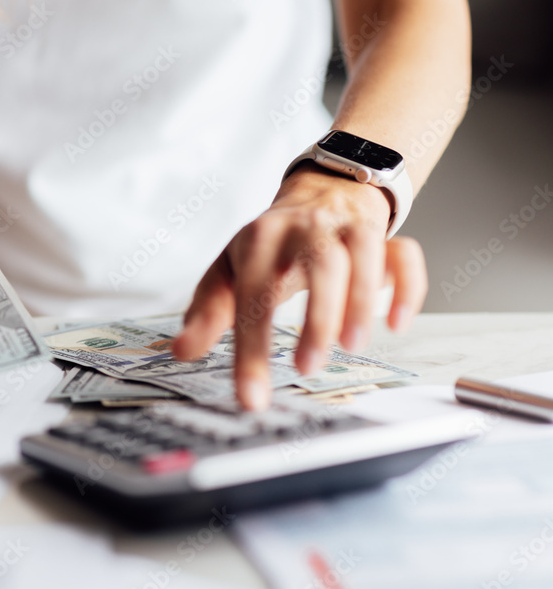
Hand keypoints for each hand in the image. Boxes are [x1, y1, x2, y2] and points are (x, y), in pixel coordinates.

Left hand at [171, 162, 426, 409]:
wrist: (318, 192)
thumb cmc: (270, 243)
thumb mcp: (229, 270)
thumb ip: (208, 311)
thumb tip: (180, 351)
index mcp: (260, 240)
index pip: (253, 296)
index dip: (250, 350)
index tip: (252, 397)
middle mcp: (306, 229)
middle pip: (319, 265)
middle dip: (316, 318)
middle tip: (308, 367)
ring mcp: (347, 228)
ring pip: (364, 254)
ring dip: (361, 301)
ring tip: (351, 346)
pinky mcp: (382, 235)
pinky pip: (405, 254)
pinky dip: (407, 288)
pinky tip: (396, 323)